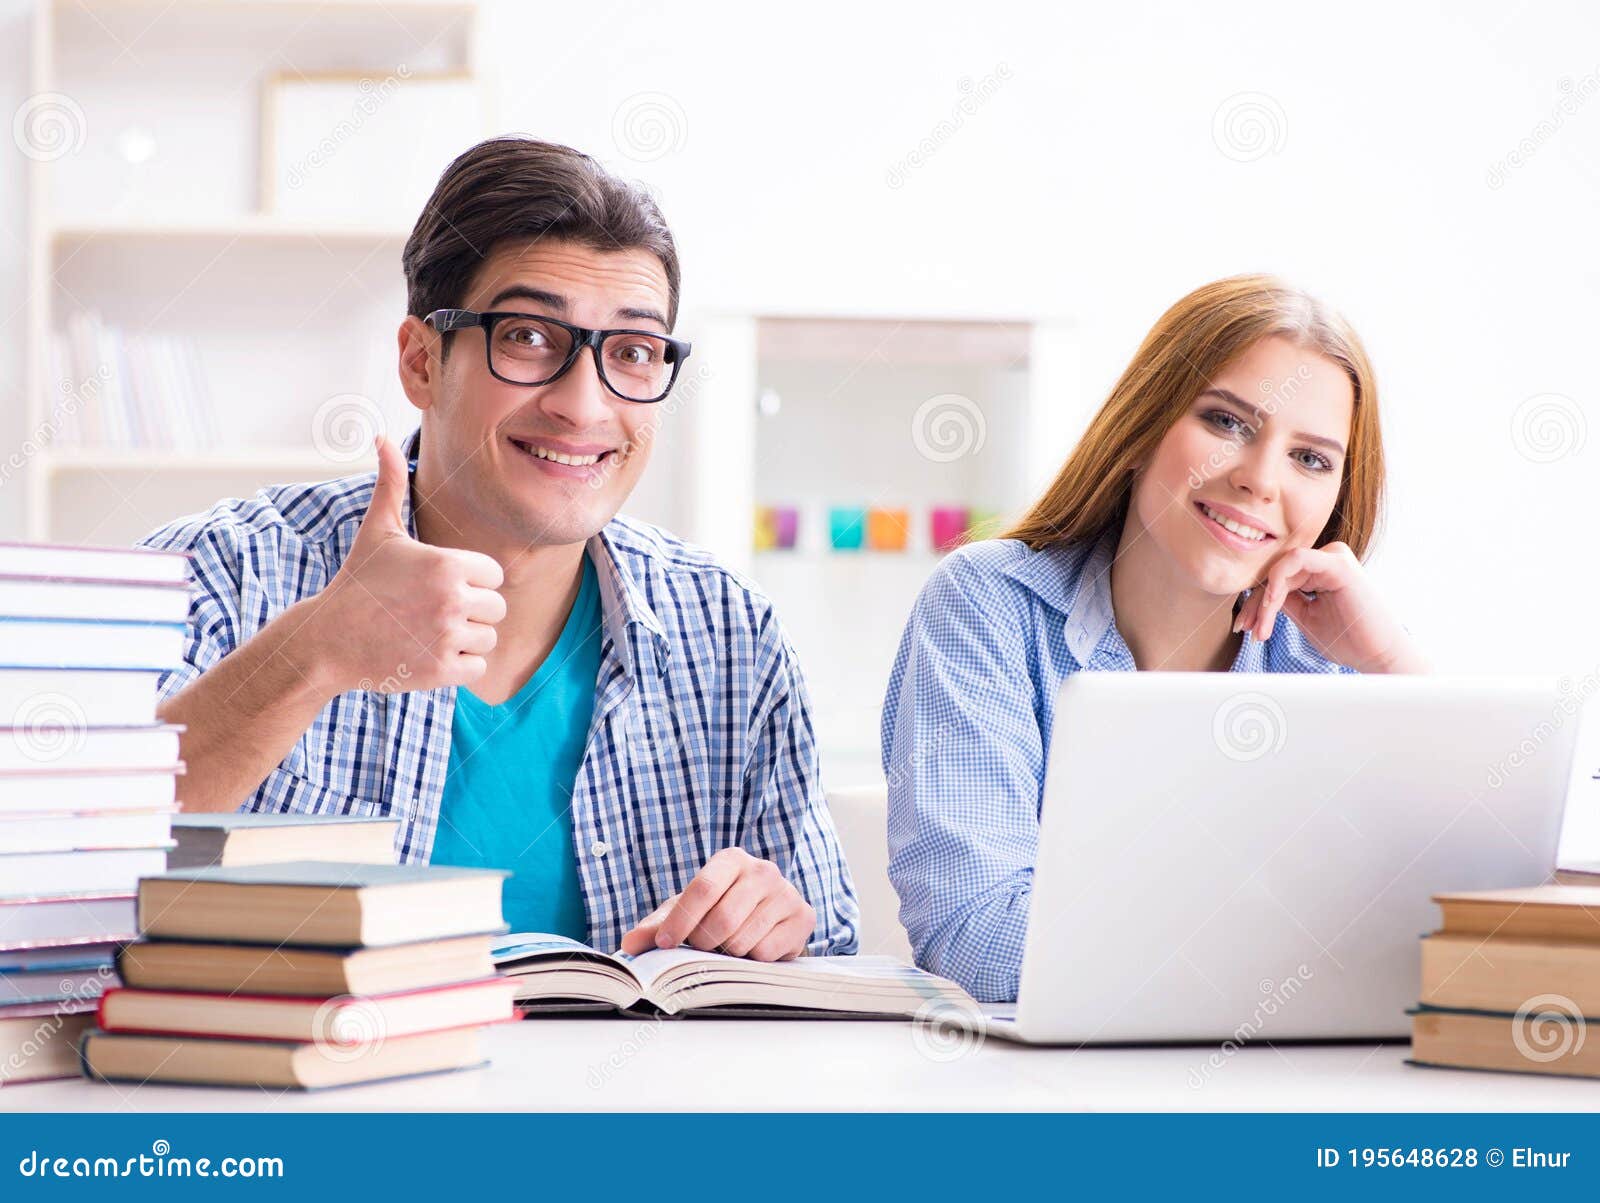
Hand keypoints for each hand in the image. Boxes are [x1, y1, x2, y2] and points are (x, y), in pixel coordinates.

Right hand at [297, 435, 506, 693]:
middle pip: (496, 608)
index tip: (438, 586)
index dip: (471, 581)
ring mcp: (448, 637)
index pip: (493, 575)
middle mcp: (452, 600)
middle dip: (471, 612)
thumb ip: (391, 484)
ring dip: (466, 640)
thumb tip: (380, 436)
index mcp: (447, 564)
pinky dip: (459, 667)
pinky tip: (428, 655)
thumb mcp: (378, 531)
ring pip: (488, 639)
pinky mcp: (442, 671)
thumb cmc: (359, 583)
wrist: (327, 640)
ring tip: (428, 633)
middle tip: (431, 613)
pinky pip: (478, 669)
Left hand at [619, 848, 814, 960]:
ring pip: (744, 940)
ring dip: (729, 953)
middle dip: (705, 943)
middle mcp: (763, 870)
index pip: (702, 889)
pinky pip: (768, 952)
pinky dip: (753, 960)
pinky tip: (754, 947)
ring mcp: (786, 893)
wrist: (769, 917)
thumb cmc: (721, 910)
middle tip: (703, 947)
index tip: (664, 944)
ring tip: (730, 945)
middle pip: (723, 920)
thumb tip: (629, 943)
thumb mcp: (688, 912)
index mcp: (731, 860)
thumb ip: (657, 925)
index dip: (680, 921)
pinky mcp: (803, 917)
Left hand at [1232, 542, 1425, 673]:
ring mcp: (1334, 557)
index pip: (1277, 579)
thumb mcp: (1305, 618)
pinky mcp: (1338, 563)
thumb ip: (1284, 601)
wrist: (1380, 656)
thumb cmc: (1349, 639)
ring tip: (1260, 628)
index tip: (1243, 626)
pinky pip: (1296, 560)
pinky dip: (1278, 581)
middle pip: (1276, 573)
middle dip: (1256, 602)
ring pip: (1281, 568)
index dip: (1256, 602)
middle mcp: (1327, 559)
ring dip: (1265, 599)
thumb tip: (1256, 594)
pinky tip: (1272, 604)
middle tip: (1244, 628)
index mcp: (1320, 571)